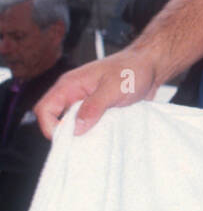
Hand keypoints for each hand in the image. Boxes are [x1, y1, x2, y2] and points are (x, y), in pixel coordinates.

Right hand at [35, 49, 159, 139]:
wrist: (151, 66)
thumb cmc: (132, 70)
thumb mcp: (113, 88)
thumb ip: (94, 107)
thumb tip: (76, 127)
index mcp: (70, 84)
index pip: (45, 109)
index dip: (50, 127)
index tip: (68, 139)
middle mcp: (74, 94)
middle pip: (56, 120)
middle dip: (66, 134)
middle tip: (83, 144)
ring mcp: (86, 102)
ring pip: (73, 124)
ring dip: (82, 135)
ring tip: (96, 142)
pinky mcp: (98, 110)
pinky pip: (88, 125)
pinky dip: (94, 133)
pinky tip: (105, 138)